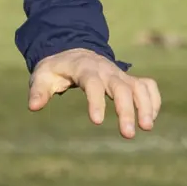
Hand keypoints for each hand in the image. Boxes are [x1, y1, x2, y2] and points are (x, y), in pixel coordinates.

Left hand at [27, 47, 161, 139]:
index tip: (97, 122)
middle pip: (121, 87)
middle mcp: (106, 70)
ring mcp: (119, 74)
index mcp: (84, 69)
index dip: (96, 101)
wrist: (72, 51)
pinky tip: (151, 118)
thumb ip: (38, 91)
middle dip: (126, 110)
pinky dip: (153, 100)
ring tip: (147, 127)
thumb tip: (33, 107)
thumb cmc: (56, 68)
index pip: (93, 84)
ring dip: (146, 105)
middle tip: (128, 134)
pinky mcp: (129, 79)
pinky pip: (147, 86)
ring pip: (139, 87)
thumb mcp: (42, 76)